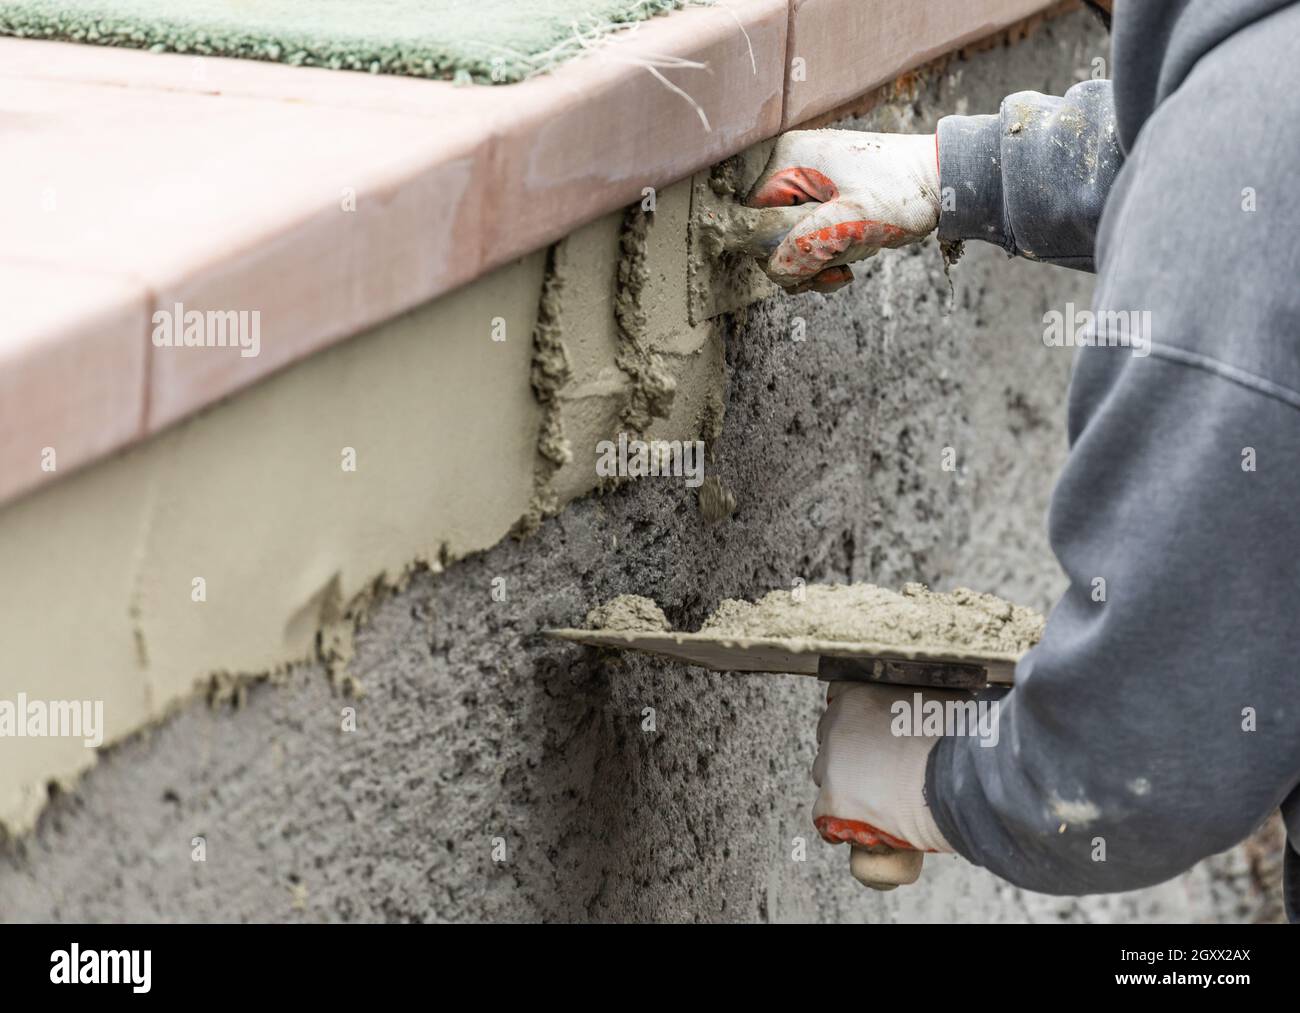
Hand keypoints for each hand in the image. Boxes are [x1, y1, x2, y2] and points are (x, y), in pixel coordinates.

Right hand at [746, 130, 940, 292]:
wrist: (944, 179)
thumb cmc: (903, 191)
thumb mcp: (854, 222)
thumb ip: (809, 246)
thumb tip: (776, 270)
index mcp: (789, 159)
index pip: (752, 217)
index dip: (773, 249)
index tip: (809, 263)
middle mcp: (792, 165)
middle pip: (769, 232)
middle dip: (800, 259)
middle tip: (835, 268)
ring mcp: (808, 181)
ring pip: (790, 239)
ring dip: (816, 261)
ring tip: (849, 260)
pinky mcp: (824, 196)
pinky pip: (809, 235)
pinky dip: (827, 254)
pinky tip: (852, 257)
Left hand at [813, 681, 955, 886]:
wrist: (959, 779)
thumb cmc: (958, 739)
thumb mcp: (935, 698)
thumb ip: (913, 697)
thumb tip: (922, 701)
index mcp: (857, 696)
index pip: (838, 701)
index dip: (857, 721)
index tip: (873, 735)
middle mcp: (836, 725)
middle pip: (830, 740)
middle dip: (849, 754)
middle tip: (880, 770)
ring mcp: (831, 763)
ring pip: (825, 776)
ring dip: (845, 786)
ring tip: (880, 798)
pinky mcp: (832, 801)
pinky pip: (825, 814)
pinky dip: (842, 821)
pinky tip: (867, 824)